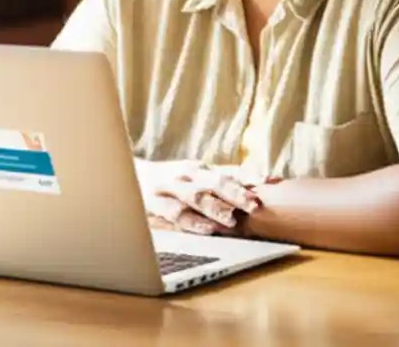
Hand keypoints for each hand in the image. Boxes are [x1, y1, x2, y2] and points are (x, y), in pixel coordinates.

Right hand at [137, 160, 262, 235]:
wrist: (128, 176)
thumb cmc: (173, 180)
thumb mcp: (198, 175)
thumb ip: (229, 179)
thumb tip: (270, 180)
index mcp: (201, 168)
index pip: (230, 171)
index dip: (250, 176)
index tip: (270, 182)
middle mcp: (188, 175)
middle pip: (215, 181)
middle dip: (235, 192)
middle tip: (254, 204)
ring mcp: (171, 188)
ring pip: (196, 196)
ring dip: (214, 207)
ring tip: (231, 219)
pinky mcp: (155, 203)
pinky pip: (175, 214)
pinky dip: (191, 221)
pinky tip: (206, 229)